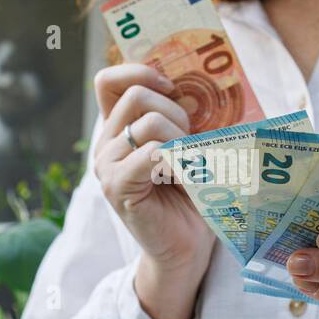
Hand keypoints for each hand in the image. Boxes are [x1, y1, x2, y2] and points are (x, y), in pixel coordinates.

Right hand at [92, 64, 214, 318]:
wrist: (188, 247)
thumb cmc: (194, 195)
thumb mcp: (190, 146)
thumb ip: (186, 118)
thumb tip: (212, 84)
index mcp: (119, 129)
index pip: (110, 81)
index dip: (140, 71)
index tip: (172, 86)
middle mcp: (106, 144)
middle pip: (137, 95)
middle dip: (176, 110)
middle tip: (192, 141)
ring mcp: (106, 165)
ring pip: (149, 122)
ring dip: (182, 138)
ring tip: (191, 164)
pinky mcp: (116, 187)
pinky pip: (149, 153)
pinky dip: (176, 160)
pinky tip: (185, 178)